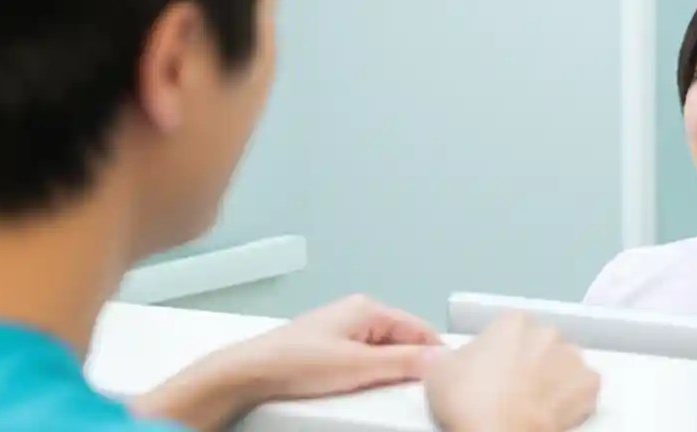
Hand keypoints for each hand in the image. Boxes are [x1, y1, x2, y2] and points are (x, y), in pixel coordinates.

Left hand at [132, 295, 440, 430]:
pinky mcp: (331, 348)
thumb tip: (440, 359)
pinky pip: (365, 359)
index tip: (445, 377)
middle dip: (410, 364)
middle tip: (410, 389)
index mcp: (368, 308)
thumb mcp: (359, 366)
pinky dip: (370, 374)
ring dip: (389, 371)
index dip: (434, 354)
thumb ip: (403, 362)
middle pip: (403, 340)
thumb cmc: (297, 362)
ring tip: (379, 388)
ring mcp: (343, 330)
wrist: (251, 373)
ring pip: (384, 352)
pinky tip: (361, 387)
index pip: (419, 329)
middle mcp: (357, 313)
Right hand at [425, 312, 600, 431]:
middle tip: (512, 391)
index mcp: (513, 322)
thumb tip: (449, 356)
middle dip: (531, 362)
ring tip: (536, 404)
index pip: (508, 332)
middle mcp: (547, 333)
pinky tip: (557, 413)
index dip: (499, 354)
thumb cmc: (467, 400)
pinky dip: (574, 399)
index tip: (492, 375)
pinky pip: (584, 389)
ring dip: (555, 378)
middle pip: (540, 345)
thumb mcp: (439, 371)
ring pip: (565, 365)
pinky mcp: (590, 387)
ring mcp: (573, 359)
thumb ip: (450, 356)